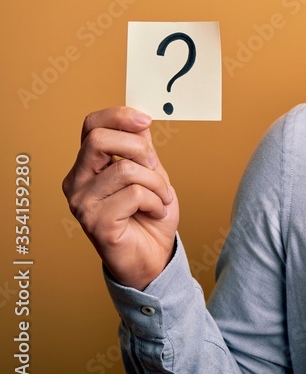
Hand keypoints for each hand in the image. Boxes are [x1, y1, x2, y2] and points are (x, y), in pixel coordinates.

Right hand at [62, 107, 178, 289]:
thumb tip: (140, 117)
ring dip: (157, 182)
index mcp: (87, 166)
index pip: (91, 126)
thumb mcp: (150, 172)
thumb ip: (141, 147)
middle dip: (139, 148)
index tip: (145, 121)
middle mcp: (76, 183)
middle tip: (156, 167)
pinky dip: (156, 202)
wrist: (153, 256)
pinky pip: (135, 195)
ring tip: (161, 198)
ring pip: (125, 169)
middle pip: (99, 140)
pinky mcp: (96, 223)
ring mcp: (82, 204)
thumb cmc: (149, 214)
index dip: (118, 116)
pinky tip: (155, 213)